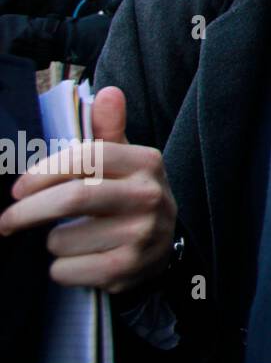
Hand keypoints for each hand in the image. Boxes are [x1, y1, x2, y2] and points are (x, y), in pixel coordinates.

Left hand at [0, 86, 176, 292]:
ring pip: (62, 239)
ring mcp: (142, 235)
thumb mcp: (123, 160)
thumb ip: (108, 129)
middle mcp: (149, 196)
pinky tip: (79, 259)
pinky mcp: (129, 269)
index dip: (43, 172)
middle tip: (7, 220)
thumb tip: (108, 92)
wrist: (161, 244)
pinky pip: (67, 270)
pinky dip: (60, 268)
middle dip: (27, 212)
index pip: (86, 158)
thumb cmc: (127, 194)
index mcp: (146, 161)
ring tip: (67, 238)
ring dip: (51, 241)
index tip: (19, 188)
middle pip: (71, 199)